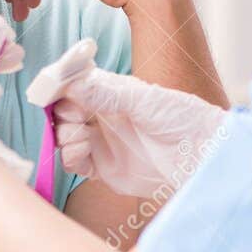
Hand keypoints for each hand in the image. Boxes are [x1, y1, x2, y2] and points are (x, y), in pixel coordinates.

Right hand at [26, 39, 227, 198]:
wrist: (203, 157)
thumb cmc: (182, 119)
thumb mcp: (144, 100)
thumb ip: (107, 94)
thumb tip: (72, 83)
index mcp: (110, 92)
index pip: (73, 85)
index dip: (58, 87)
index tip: (48, 90)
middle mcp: (102, 116)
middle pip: (63, 112)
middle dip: (60, 114)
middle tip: (74, 118)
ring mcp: (102, 142)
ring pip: (65, 137)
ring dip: (64, 135)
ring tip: (81, 136)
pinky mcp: (104, 168)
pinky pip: (75, 163)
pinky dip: (70, 157)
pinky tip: (83, 152)